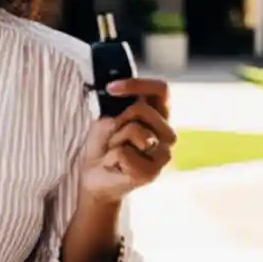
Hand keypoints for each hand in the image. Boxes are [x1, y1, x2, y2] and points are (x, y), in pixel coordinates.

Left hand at [80, 78, 175, 204]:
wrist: (95, 177)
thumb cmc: (104, 146)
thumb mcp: (108, 119)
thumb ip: (119, 107)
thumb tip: (118, 95)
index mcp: (159, 117)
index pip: (161, 90)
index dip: (137, 84)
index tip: (110, 88)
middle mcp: (167, 134)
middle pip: (140, 109)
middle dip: (116, 122)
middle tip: (113, 139)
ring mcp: (163, 154)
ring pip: (133, 130)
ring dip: (113, 140)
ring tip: (114, 152)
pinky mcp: (152, 172)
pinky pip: (123, 152)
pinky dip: (110, 158)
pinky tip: (115, 166)